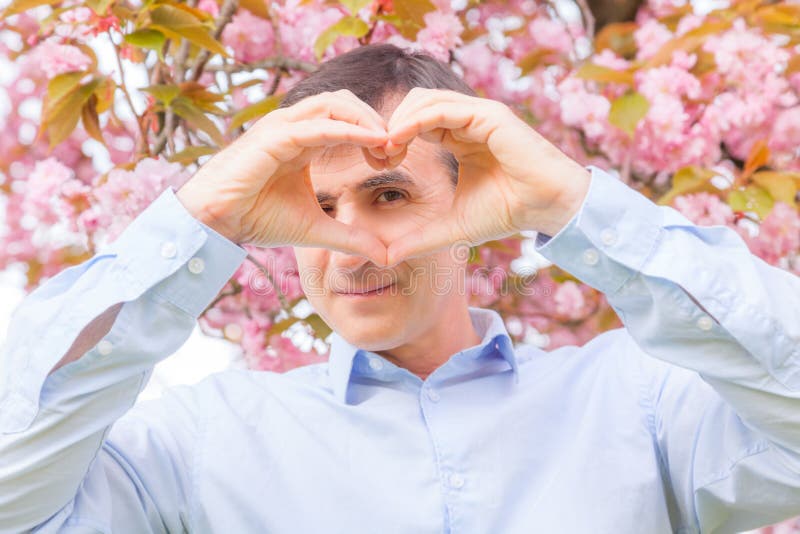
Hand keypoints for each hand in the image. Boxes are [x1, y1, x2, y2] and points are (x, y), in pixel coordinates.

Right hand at [176, 90, 390, 265]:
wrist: (218, 222)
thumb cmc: (257, 218)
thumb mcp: (316, 230)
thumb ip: (351, 237)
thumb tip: (385, 255)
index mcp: (303, 139)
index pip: (346, 118)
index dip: (374, 132)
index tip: (392, 159)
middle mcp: (294, 125)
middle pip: (344, 102)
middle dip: (375, 120)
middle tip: (394, 150)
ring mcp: (282, 126)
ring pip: (334, 104)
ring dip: (367, 119)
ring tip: (388, 144)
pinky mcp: (275, 136)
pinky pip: (320, 125)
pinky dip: (350, 130)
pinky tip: (374, 142)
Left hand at [379, 88, 591, 265]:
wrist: (546, 208)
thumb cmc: (507, 212)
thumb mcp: (452, 227)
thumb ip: (420, 239)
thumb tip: (387, 257)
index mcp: (460, 136)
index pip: (415, 121)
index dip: (392, 138)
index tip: (378, 164)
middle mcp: (468, 120)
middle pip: (414, 102)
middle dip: (390, 125)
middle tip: (378, 156)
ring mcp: (479, 114)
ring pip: (424, 99)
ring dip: (398, 120)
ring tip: (386, 149)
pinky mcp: (489, 114)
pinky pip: (443, 107)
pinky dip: (416, 120)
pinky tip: (399, 140)